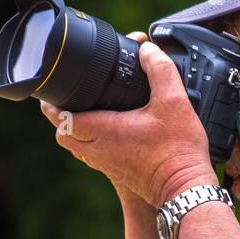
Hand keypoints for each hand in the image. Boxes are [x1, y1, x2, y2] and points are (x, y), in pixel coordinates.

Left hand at [38, 37, 218, 207]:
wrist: (186, 189)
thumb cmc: (178, 152)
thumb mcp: (174, 102)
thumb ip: (160, 69)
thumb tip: (147, 49)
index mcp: (102, 131)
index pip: (60, 117)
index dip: (53, 101)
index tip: (56, 88)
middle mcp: (98, 150)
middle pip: (62, 133)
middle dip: (61, 115)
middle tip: (68, 98)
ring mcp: (106, 164)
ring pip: (76, 146)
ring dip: (76, 129)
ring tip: (87, 110)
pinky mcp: (117, 173)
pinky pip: (92, 155)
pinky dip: (92, 141)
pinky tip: (110, 129)